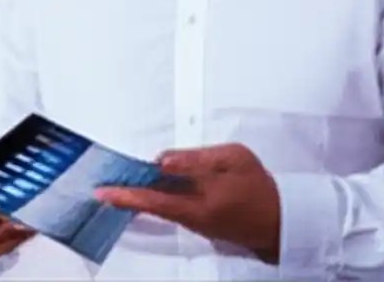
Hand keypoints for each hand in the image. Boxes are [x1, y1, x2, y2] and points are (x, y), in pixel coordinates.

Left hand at [95, 143, 281, 262]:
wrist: (281, 220)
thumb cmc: (259, 186)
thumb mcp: (233, 159)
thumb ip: (196, 159)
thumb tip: (162, 161)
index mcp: (199, 204)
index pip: (154, 200)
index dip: (126, 196)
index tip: (103, 192)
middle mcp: (192, 219)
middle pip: (152, 207)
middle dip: (127, 197)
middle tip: (104, 188)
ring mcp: (196, 223)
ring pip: (161, 208)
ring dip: (141, 197)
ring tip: (121, 183)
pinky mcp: (201, 223)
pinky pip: (172, 209)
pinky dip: (158, 198)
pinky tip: (151, 187)